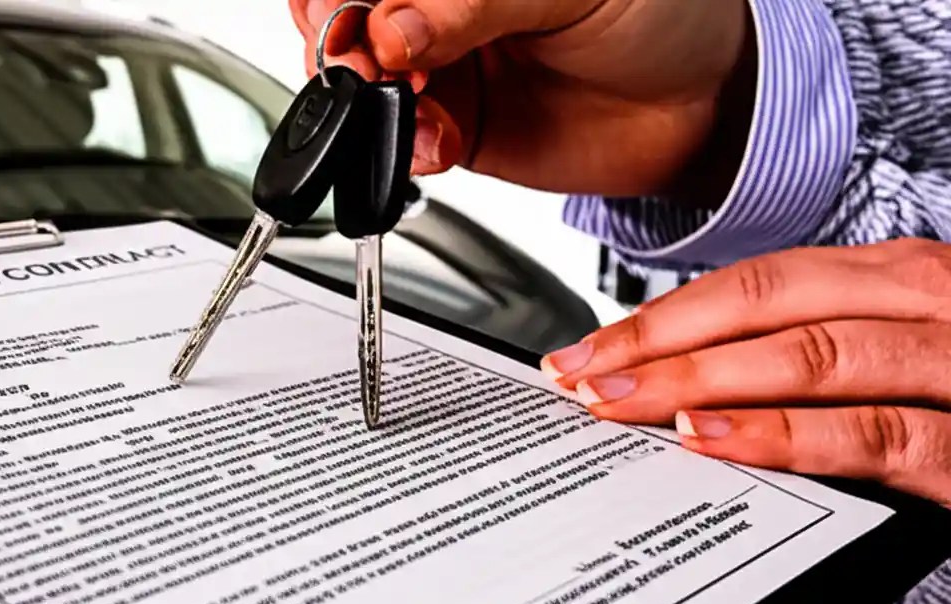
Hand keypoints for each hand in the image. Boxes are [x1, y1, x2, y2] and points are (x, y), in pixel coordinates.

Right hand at [288, 0, 755, 203]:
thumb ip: (474, 7)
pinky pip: (403, 143)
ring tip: (404, 101)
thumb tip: (393, 31)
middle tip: (363, 62)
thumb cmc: (660, 14)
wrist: (704, 106)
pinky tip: (432, 142)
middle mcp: (438, 9)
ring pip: (362, 86)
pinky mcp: (453, 132)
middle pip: (346, 19)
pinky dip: (403, 148)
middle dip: (339, 41)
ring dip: (365, 101)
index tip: (353, 17)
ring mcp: (441, 71)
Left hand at [540, 238, 950, 505]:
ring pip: (814, 357)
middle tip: (581, 373)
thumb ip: (816, 349)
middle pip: (770, 306)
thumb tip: (692, 376)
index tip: (590, 346)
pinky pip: (877, 435)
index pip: (760, 283)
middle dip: (660, 341)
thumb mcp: (898, 348)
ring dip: (700, 383)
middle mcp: (934, 302)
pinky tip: (714, 443)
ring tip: (621, 404)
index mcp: (903, 276)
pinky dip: (786, 437)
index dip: (665, 314)